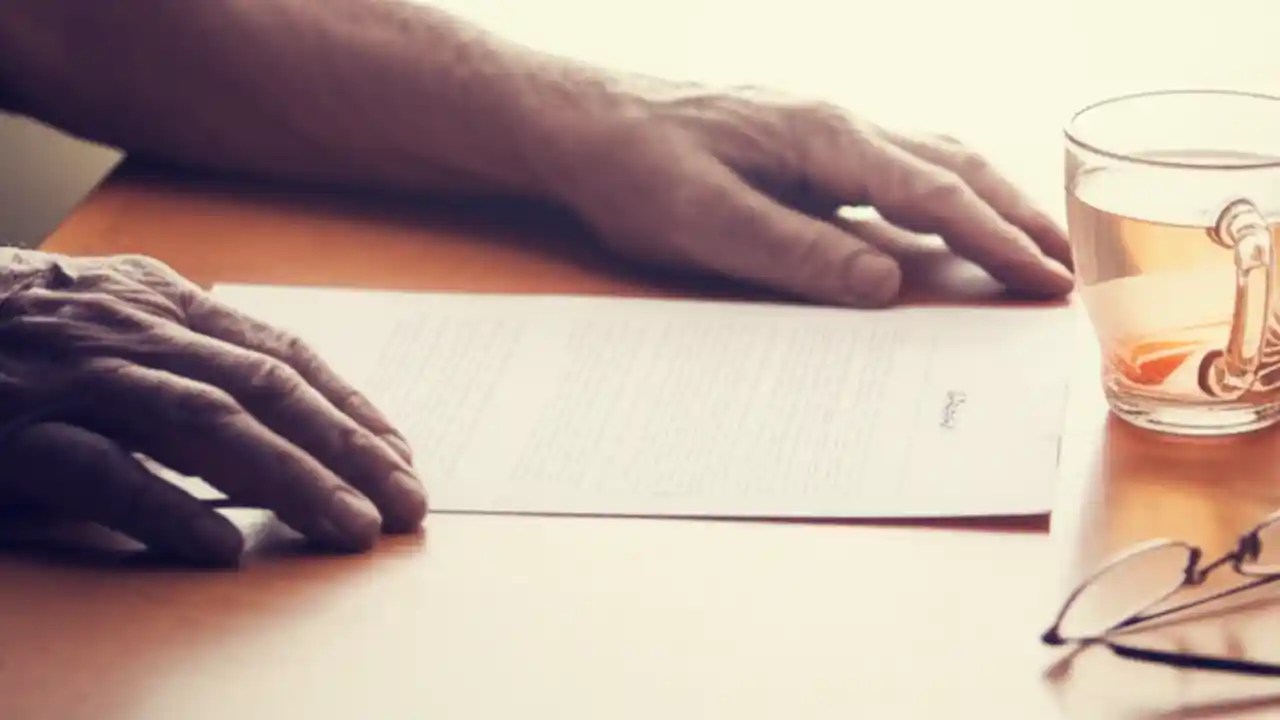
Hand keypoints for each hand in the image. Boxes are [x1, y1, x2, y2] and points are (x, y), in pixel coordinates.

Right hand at [0, 250, 425, 564]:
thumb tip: (283, 408)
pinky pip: (102, 474)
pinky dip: (166, 510)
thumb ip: (191, 350)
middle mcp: (133, 333)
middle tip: (408, 504)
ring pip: (207, 426)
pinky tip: (221, 549)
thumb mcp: (114, 314)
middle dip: (349, 450)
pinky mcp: (15, 432)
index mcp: (165, 304)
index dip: (352, 407)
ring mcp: (76, 379)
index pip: (284, 357)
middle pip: (267, 392)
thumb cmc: (18, 327)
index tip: (403, 456)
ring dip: (290, 479)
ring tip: (351, 528)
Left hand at [539, 81, 1072, 306]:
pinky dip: (935, 197)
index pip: (931, 191)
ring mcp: (817, 132)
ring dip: (982, 201)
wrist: (579, 121)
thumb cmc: (632, 168)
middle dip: (1011, 215)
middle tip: (1061, 268)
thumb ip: (797, 253)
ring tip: (1026, 244)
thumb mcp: (705, 222)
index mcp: (821, 137)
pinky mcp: (798, 149)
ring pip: (926, 159)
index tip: (1043, 281)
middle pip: (949, 163)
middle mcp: (833, 124)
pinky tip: (940, 222)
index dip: (993, 239)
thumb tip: (888, 283)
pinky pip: (887, 169)